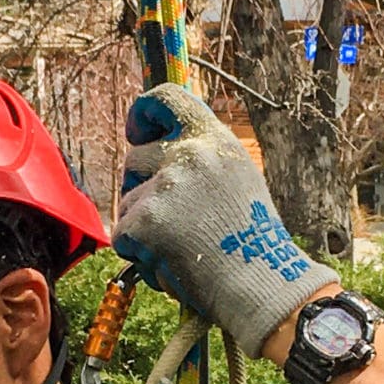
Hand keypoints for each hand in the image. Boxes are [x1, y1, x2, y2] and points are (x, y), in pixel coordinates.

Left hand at [113, 85, 336, 357]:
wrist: (261, 284)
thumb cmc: (253, 243)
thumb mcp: (236, 180)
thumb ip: (201, 162)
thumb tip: (159, 156)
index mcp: (213, 139)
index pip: (166, 99)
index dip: (143, 114)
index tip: (136, 133)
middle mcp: (189, 154)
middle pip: (135, 159)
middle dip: (140, 190)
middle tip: (168, 223)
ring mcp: (165, 186)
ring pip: (127, 202)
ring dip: (143, 229)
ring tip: (180, 249)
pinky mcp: (146, 221)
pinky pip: (122, 236)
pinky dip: (139, 256)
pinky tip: (171, 266)